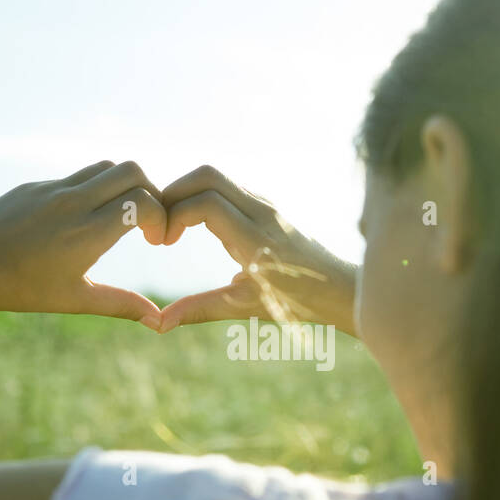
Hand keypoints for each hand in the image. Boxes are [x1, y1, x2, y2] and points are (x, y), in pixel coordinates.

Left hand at [0, 160, 165, 325]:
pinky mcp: (34, 186)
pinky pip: (74, 177)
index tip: (155, 240)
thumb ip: (120, 304)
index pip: (143, 202)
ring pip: (104, 166)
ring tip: (117, 214)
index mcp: (88, 232)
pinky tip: (79, 219)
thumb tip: (157, 320)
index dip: (161, 217)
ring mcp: (52, 189)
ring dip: (121, 185)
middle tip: (146, 219)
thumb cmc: (22, 289)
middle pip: (131, 170)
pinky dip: (91, 190)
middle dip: (150, 191)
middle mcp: (73, 203)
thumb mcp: (75, 299)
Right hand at [158, 165, 357, 334]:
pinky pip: (227, 186)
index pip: (206, 203)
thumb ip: (200, 309)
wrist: (339, 289)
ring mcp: (266, 203)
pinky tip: (194, 224)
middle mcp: (263, 212)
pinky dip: (202, 195)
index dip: (174, 215)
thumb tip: (159, 324)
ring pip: (216, 176)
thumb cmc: (297, 303)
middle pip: (206, 175)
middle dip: (173, 192)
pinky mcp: (266, 203)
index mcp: (256, 239)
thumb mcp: (245, 307)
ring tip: (173, 226)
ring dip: (187, 192)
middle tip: (160, 225)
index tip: (164, 242)